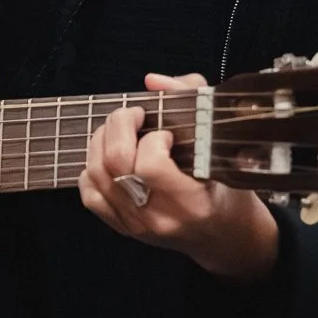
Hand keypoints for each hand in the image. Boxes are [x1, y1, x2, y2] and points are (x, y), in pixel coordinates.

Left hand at [78, 71, 280, 283]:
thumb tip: (153, 81)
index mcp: (193, 201)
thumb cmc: (227, 189)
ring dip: (102, 141)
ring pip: (97, 174)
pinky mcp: (124, 228)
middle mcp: (161, 217)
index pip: (151, 165)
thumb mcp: (222, 144)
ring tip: (121, 131)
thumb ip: (192, 101)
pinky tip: (109, 159)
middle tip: (134, 116)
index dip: (152, 138)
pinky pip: (90, 195)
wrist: (225, 236)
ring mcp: (138, 225)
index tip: (164, 132)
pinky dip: (92, 169)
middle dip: (118, 125)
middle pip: (116, 164)